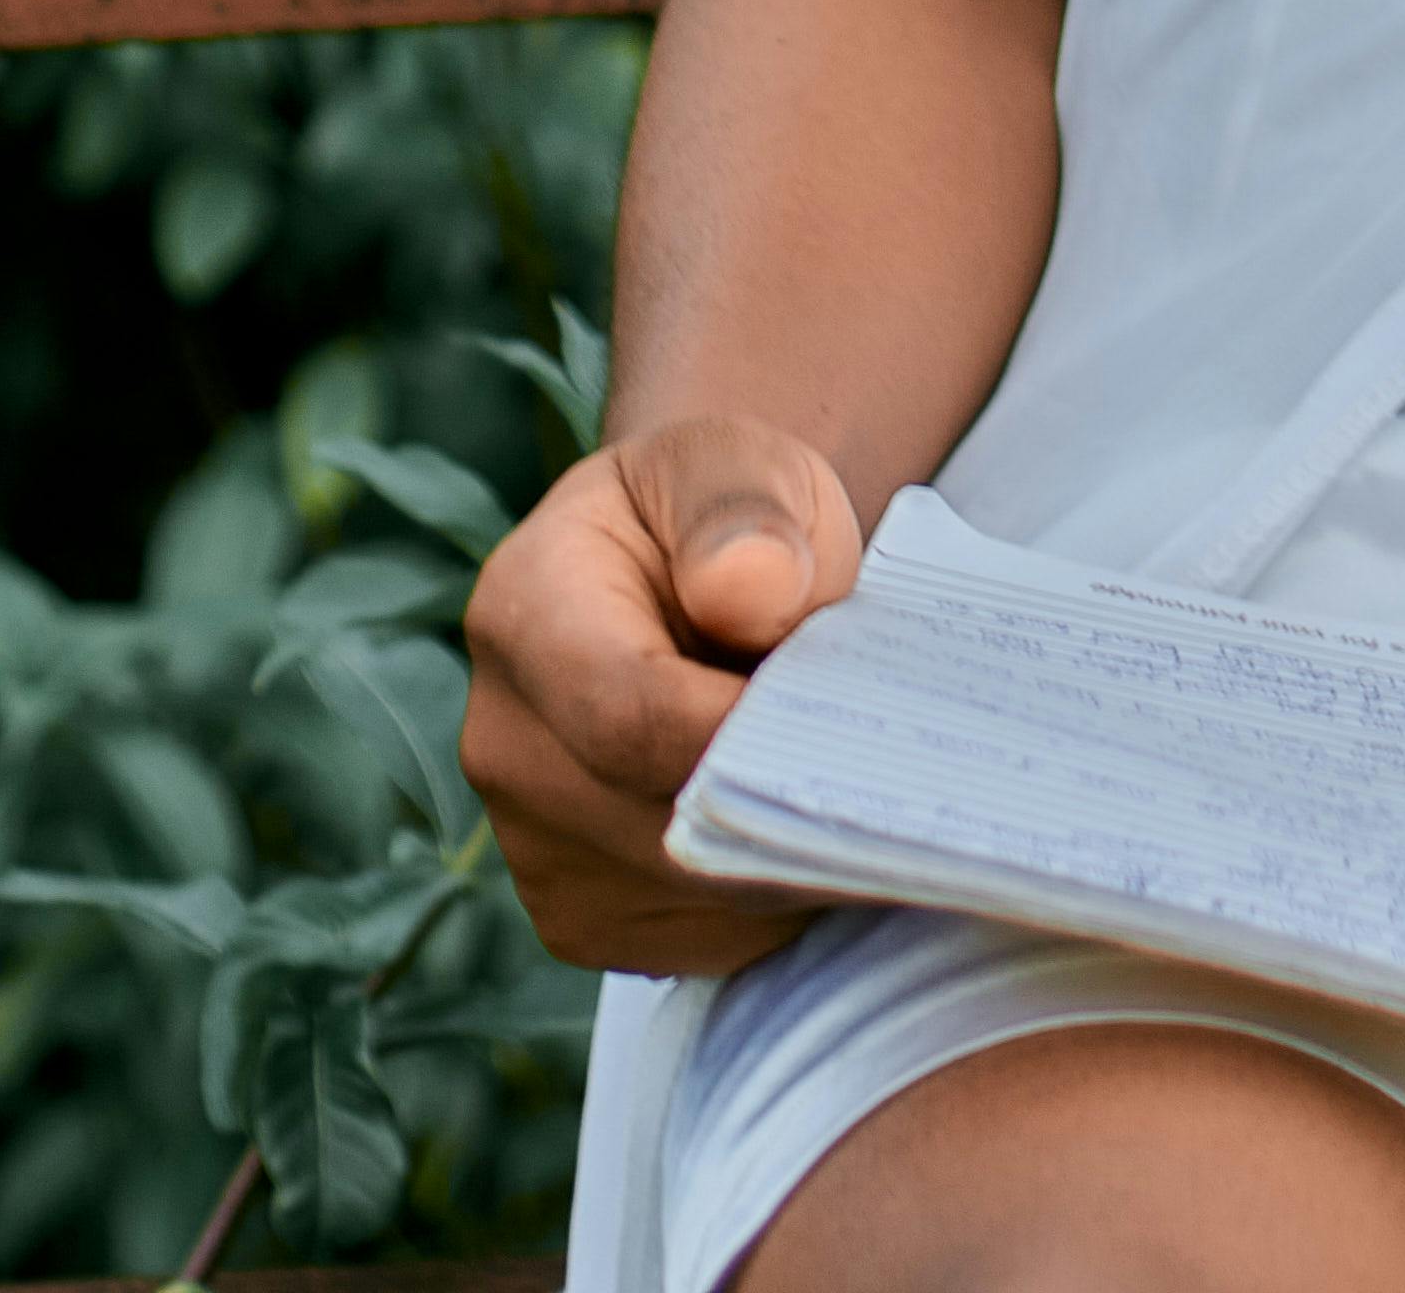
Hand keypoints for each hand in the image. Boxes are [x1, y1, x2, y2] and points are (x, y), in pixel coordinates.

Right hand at [462, 417, 865, 971]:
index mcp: (523, 612)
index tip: (849, 726)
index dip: (745, 736)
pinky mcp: (582, 920)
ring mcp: (533, 849)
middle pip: (664, 826)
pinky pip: (708, 939)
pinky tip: (816, 818)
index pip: (628, 713)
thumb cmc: (725, 513)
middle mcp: (505, 747)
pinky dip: (782, 896)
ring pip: (698, 896)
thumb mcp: (738, 466)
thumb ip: (743, 515)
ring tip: (860, 776)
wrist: (690, 578)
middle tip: (899, 766)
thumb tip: (755, 594)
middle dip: (792, 801)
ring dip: (797, 855)